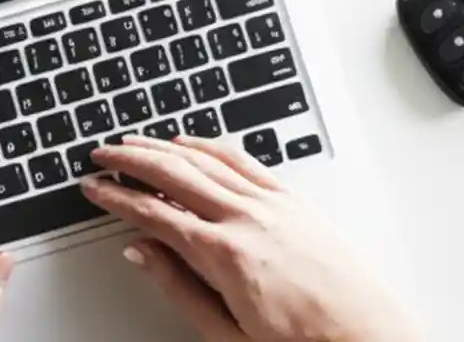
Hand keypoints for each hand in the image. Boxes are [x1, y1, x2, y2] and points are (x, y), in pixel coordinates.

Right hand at [80, 135, 420, 341]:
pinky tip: (191, 143)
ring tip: (134, 142)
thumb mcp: (227, 333)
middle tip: (102, 154)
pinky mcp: (294, 201)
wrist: (370, 341)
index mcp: (224, 255)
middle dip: (130, 160)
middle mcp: (246, 219)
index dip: (116, 197)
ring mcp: (272, 205)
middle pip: (173, 173)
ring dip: (163, 147)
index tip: (94, 187)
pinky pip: (243, 160)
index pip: (153, 213)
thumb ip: (178, 288)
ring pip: (204, 160)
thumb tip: (141, 253)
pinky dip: (210, 146)